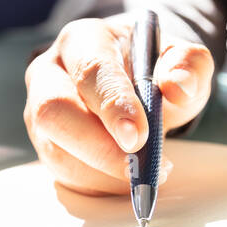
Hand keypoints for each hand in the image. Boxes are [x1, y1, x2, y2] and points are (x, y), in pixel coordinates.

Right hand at [23, 16, 214, 194]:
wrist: (133, 79)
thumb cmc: (153, 67)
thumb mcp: (181, 58)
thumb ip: (188, 65)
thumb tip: (179, 87)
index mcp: (82, 40)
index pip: (90, 71)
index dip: (112, 105)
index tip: (137, 137)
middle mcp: (48, 72)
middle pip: (54, 111)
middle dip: (98, 147)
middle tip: (138, 169)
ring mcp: (39, 111)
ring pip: (56, 149)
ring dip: (101, 173)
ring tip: (144, 175)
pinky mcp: (45, 144)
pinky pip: (62, 173)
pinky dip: (97, 185)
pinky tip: (126, 181)